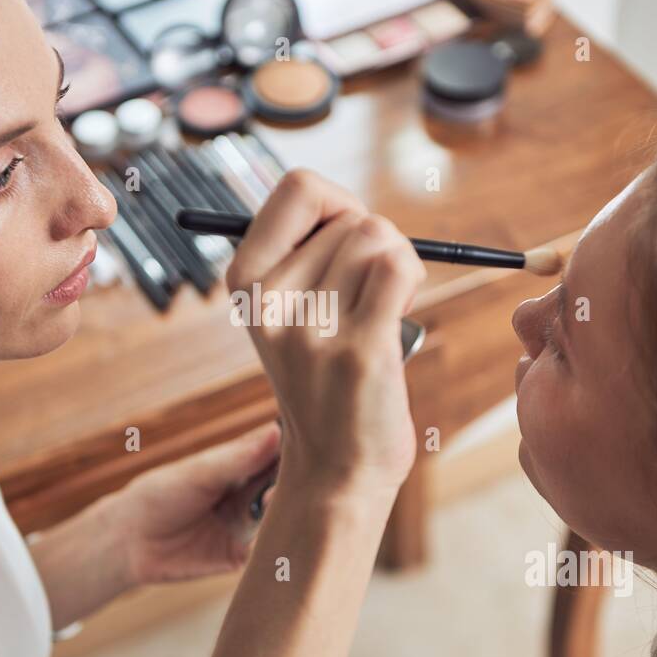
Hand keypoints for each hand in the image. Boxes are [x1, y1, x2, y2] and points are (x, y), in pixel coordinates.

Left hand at [112, 423, 281, 585]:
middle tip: (276, 488)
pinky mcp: (240, 556)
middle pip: (285, 489)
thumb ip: (238, 458)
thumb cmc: (160, 494)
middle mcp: (249, 494)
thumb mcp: (199, 472)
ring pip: (279, 520)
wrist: (128, 539)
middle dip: (289, 488)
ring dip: (281, 517)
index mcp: (241, 466)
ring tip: (267, 508)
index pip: (277, 455)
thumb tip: (275, 432)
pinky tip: (270, 542)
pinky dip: (272, 548)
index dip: (292, 454)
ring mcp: (246, 526)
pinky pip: (265, 554)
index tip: (302, 453)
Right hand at [225, 169, 426, 503]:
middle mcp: (270, 301)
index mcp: (246, 282)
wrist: (336, 468)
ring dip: (400, 265)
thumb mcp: (289, 313)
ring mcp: (312, 327)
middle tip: (370, 294)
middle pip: (354, 217)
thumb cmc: (325, 381)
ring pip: (382, 240)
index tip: (346, 238)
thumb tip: (345, 202)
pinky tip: (399, 315)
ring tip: (383, 309)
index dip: (339, 202)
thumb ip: (306, 253)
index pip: (299, 187)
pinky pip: (399, 269)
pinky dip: (411, 281)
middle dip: (378, 243)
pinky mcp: (358, 351)